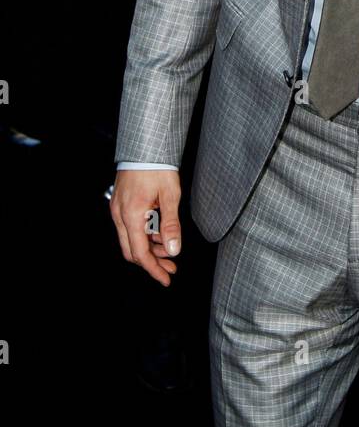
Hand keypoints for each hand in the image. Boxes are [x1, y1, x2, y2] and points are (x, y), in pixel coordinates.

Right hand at [110, 169, 182, 285]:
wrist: (145, 147)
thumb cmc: (158, 167)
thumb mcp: (170, 196)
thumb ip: (171, 225)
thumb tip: (173, 249)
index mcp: (132, 216)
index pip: (140, 254)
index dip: (153, 270)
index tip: (166, 278)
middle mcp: (120, 215)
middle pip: (132, 251)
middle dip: (152, 262)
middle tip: (171, 267)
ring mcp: (118, 210)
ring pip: (130, 240)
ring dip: (149, 249)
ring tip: (169, 251)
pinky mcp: (120, 204)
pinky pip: (129, 228)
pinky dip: (144, 235)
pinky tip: (159, 234)